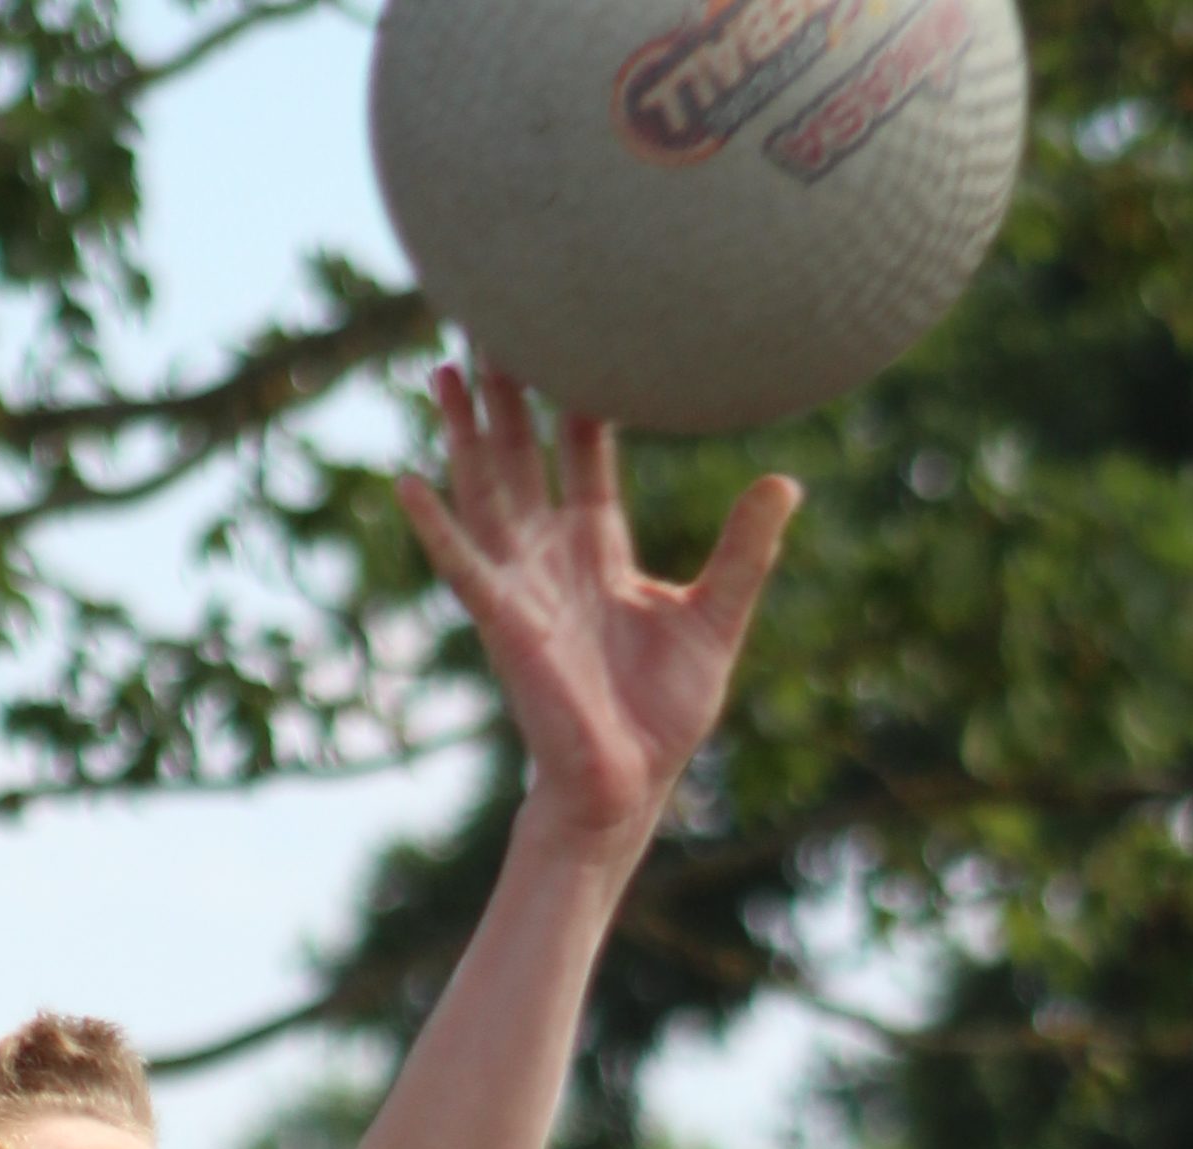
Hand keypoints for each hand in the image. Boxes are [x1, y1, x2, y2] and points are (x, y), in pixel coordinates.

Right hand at [398, 368, 796, 856]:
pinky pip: (463, 565)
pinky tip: (407, 480)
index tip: (578, 335)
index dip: (578, 398)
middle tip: (493, 317)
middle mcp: (549, 558)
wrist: (628, 788)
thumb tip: (785, 482)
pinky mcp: (505, 622)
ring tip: (441, 366)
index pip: (583, 455)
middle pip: (520, 455)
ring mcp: (521, 587)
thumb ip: (745, 550)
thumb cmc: (664, 716)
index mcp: (596, 550)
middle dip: (505, 392)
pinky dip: (435, 526)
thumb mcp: (717, 616)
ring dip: (462, 433)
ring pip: (484, 491)